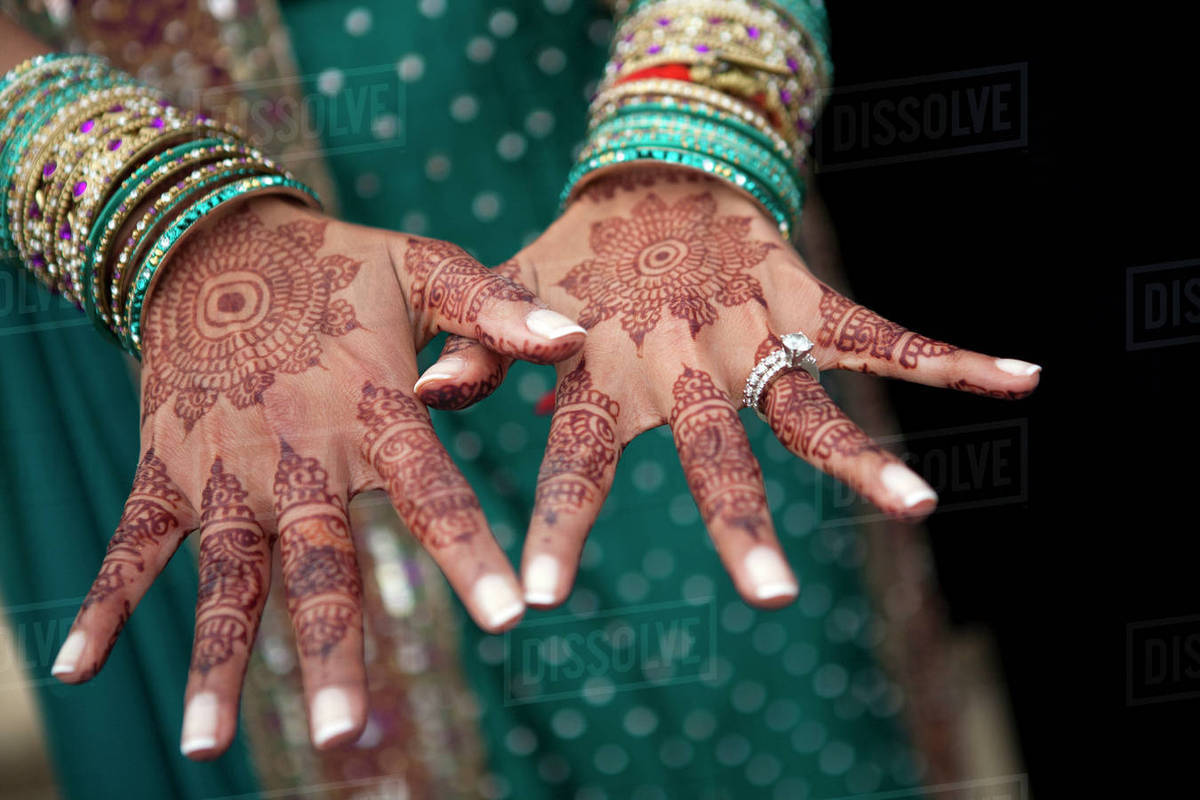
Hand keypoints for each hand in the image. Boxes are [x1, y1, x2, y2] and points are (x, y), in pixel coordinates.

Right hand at [49, 196, 586, 757]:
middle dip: (333, 650)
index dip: (468, 555)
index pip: (430, 495)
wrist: (215, 245)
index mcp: (370, 412)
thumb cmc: (338, 269)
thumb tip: (575, 339)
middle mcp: (297, 456)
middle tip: (347, 736)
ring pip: (225, 577)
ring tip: (207, 746)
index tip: (508, 617)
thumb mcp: (425, 269)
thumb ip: (496, 310)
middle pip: (321, 565)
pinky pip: (129, 546)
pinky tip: (74, 668)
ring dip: (216, 660)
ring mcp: (223, 470)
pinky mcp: (165, 471)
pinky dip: (102, 603)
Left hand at [415, 166, 1040, 609]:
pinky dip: (953, 357)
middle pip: (714, 450)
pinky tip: (1024, 377)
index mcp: (609, 364)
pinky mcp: (808, 302)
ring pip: (810, 406)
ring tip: (918, 510)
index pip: (578, 454)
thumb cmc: (581, 252)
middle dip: (738, 520)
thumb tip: (424, 392)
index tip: (540, 599)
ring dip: (864, 458)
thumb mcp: (520, 289)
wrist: (659, 168)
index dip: (561, 521)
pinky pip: (886, 335)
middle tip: (768, 599)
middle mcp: (686, 357)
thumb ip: (479, 344)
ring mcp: (754, 330)